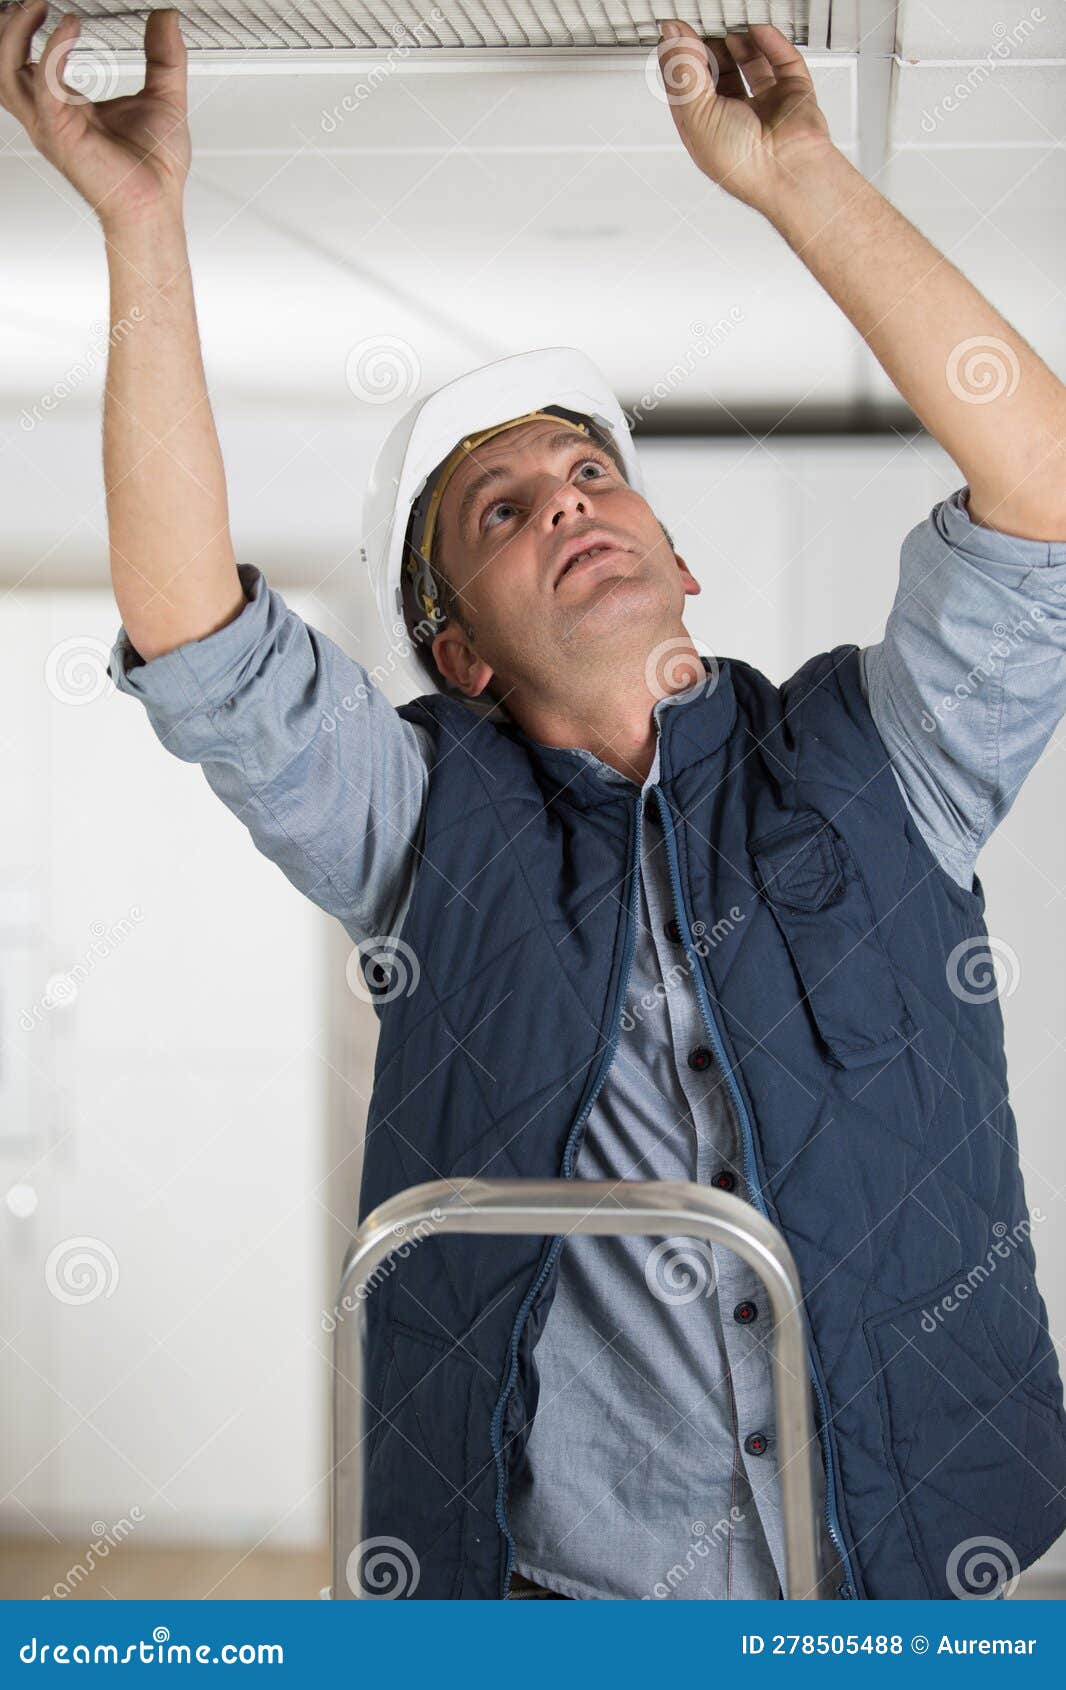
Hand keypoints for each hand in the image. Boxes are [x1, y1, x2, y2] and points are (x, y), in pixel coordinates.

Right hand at [0, 3, 188, 228]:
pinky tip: (70, 27)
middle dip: (7, 29)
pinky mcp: (61, 134)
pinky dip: (54, 50)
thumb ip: (163, 56)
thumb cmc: (155, 168)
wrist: (158, 206)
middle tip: (31, 2)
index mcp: (65, 107)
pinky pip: (43, 84)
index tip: (44, 5)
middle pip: (3, 65)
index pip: (27, 63)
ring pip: (6, 72)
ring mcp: (51, 126)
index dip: (27, 31)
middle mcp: (50, 116)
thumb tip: (166, 18)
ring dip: (14, 35)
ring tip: (37, 6)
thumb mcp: (164, 98)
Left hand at [655, 19, 833, 214]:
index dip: (683, 58)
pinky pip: (783, 61)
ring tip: (732, 32)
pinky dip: (772, 43)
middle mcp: (736, 116)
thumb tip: (671, 34)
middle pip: (720, 71)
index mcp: (707, 127)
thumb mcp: (695, 112)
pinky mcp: (793, 95)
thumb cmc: (740, 163)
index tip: (677, 31)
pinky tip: (758, 31)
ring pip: (752, 63)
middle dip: (712, 49)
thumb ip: (683, 68)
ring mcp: (766, 105)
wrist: (785, 170)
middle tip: (707, 29)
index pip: (691, 85)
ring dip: (741, 45)